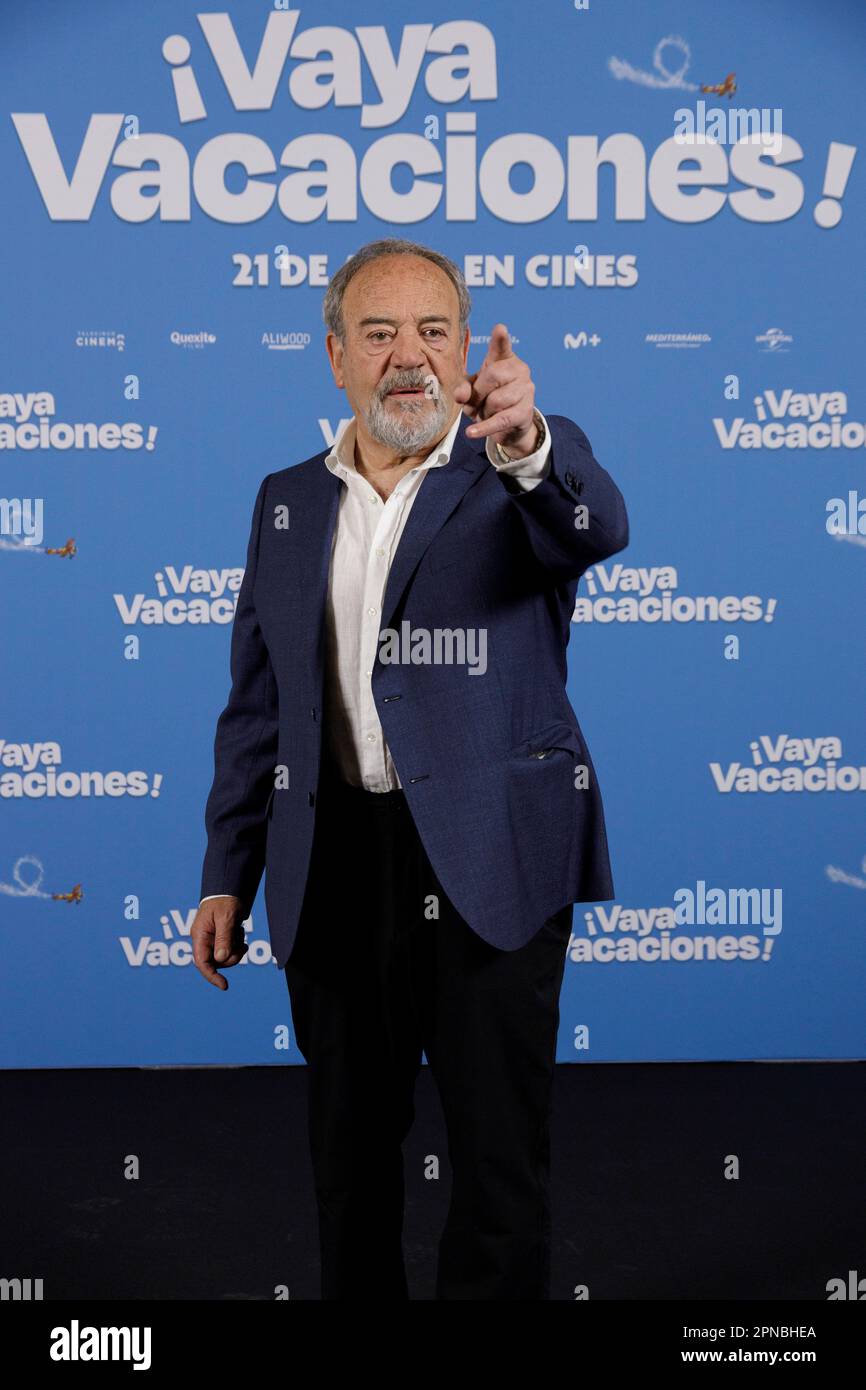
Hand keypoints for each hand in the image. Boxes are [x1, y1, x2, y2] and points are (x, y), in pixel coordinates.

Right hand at [192, 896, 247, 989]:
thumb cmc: (225, 901)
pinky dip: (237, 944)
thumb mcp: (225, 918)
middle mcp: (203, 940)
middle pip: (216, 962)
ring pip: (224, 957)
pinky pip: (229, 950)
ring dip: (235, 950)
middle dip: (231, 958)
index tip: (224, 986)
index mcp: (200, 936)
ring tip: (240, 933)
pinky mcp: (220, 938)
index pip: (202, 963)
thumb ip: (223, 938)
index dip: (212, 976)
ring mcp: (211, 940)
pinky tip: (240, 932)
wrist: (228, 889)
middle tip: (243, 946)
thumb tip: (221, 958)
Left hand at [453, 323, 537, 457]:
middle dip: (479, 392)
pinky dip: (484, 428)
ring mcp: (526, 390)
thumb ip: (464, 389)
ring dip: (485, 411)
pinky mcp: (525, 411)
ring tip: (487, 412)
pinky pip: (501, 420)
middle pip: (493, 375)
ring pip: (497, 400)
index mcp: (504, 359)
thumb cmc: (489, 401)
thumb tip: (460, 395)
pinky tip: (472, 433)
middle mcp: (519, 370)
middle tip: (476, 402)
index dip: (500, 339)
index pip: (502, 347)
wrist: (509, 426)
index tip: (500, 329)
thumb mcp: (472, 393)